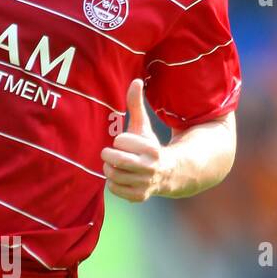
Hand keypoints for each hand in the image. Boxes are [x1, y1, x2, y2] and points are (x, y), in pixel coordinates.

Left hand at [101, 79, 162, 201]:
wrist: (168, 173)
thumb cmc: (148, 146)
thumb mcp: (143, 126)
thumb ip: (136, 105)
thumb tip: (136, 80)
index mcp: (152, 148)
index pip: (121, 141)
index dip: (119, 140)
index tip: (123, 141)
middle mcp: (150, 168)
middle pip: (116, 161)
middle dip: (108, 156)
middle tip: (109, 153)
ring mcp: (145, 184)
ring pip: (113, 175)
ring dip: (109, 169)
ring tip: (115, 165)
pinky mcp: (139, 196)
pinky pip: (114, 189)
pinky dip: (112, 183)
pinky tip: (120, 177)